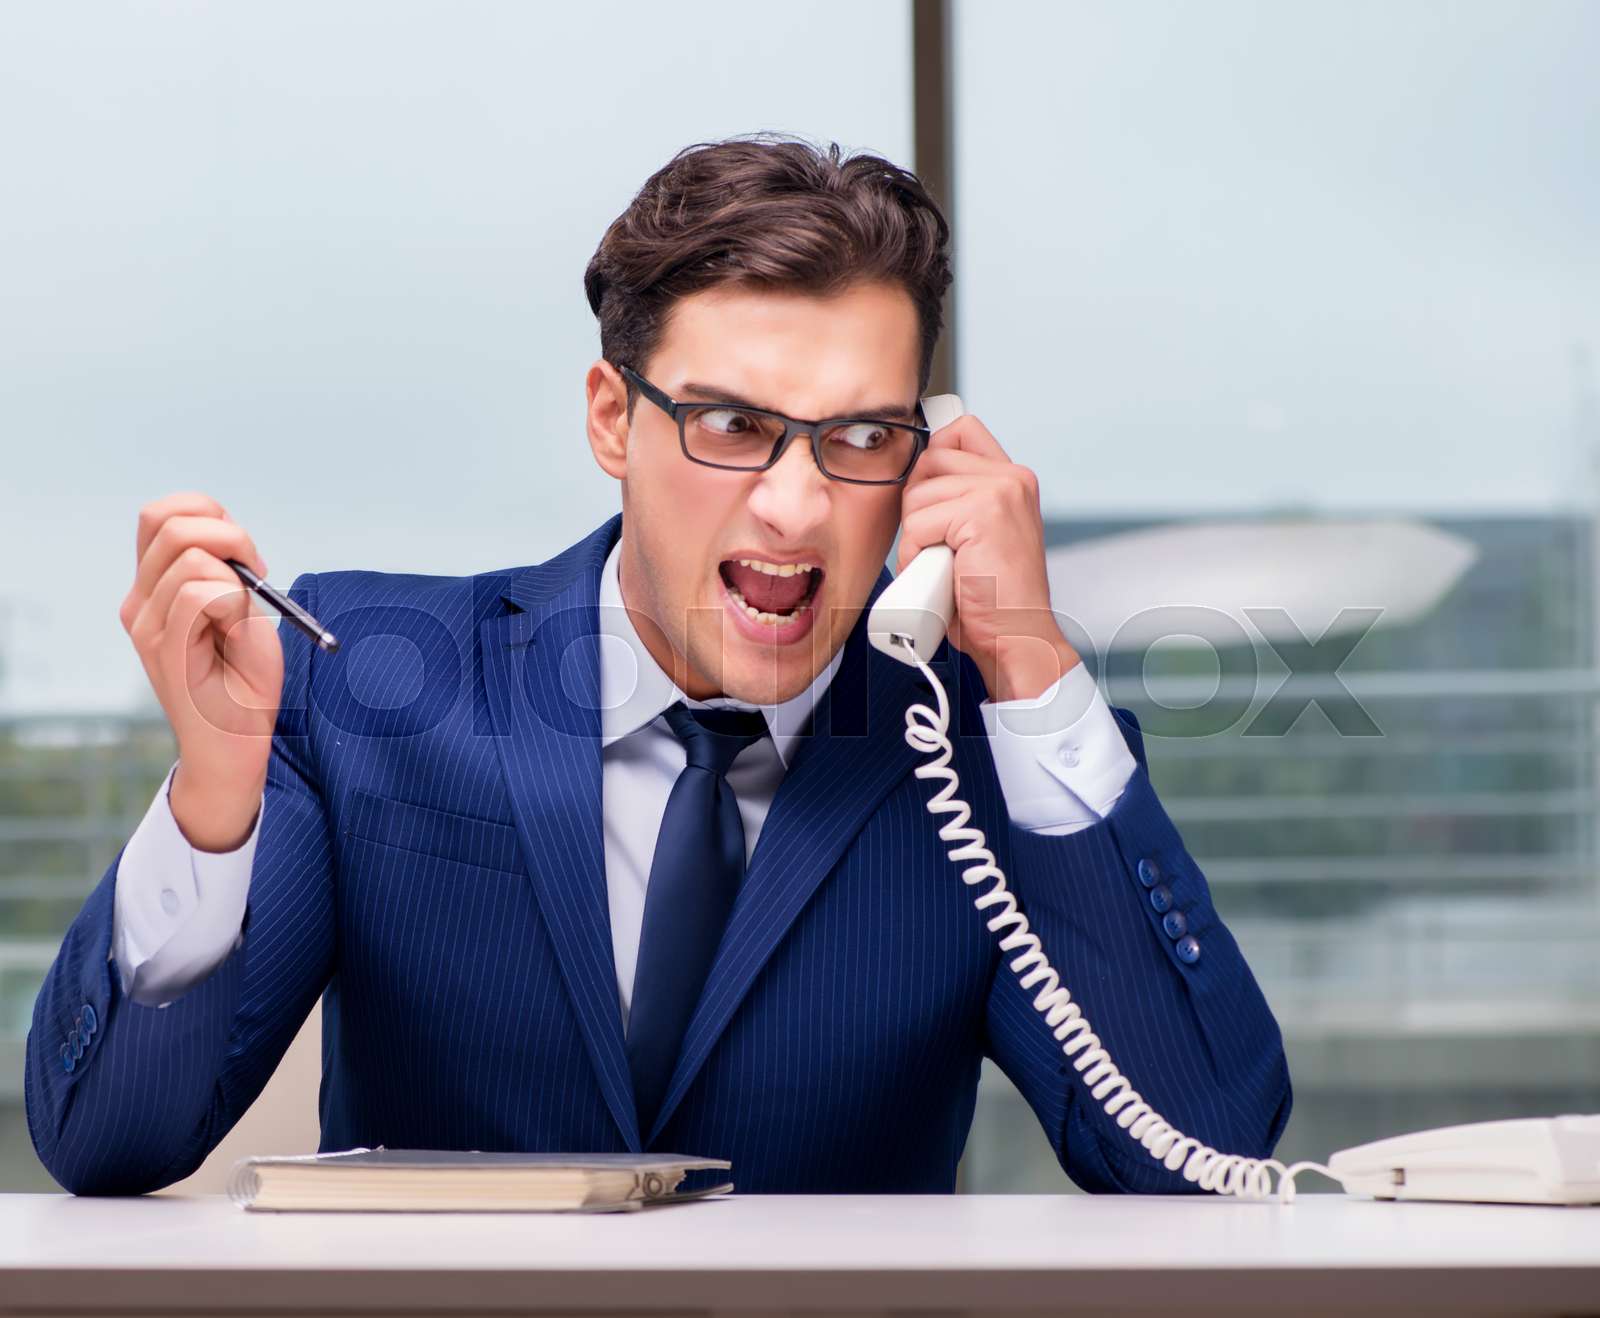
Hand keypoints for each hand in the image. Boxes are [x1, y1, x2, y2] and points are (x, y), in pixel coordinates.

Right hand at [119, 492, 282, 850]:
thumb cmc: (245, 679)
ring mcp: (145, 622)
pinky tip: (234, 634)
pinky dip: (232, 603)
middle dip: (230, 536)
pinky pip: (198, 593)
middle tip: (257, 575)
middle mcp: (140, 599)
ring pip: (191, 556)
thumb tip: (225, 535)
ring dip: (236, 577)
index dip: (211, 515)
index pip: (162, 514)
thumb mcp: (242, 611)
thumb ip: (225, 571)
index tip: (245, 554)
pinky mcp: (161, 645)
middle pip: (170, 520)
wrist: (236, 743)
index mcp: (155, 585)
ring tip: (242, 619)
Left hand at [896, 415, 1079, 701]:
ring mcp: (999, 492)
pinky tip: (938, 574)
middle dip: (917, 504)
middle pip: (929, 460)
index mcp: (1014, 479)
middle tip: (933, 544)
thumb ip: (959, 499)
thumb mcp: (978, 537)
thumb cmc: (992, 599)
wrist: (1015, 637)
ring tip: (939, 565)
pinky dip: (915, 554)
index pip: (959, 431)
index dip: (932, 459)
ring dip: (914, 537)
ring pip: (918, 494)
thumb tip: (913, 476)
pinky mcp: (982, 513)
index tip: (929, 499)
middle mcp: (1012, 478)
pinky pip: (918, 524)